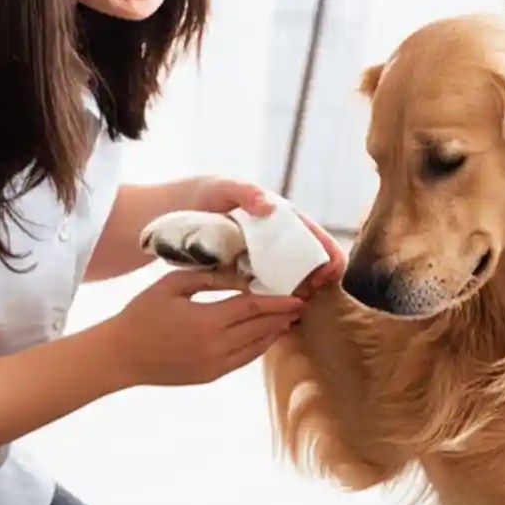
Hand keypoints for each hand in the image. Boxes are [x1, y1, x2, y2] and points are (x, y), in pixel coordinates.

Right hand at [110, 269, 304, 386]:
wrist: (120, 355)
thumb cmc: (141, 314)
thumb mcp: (171, 285)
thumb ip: (208, 278)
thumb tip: (239, 277)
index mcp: (206, 321)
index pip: (253, 308)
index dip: (277, 302)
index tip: (297, 297)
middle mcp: (215, 346)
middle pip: (259, 329)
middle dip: (282, 317)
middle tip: (301, 306)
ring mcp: (214, 365)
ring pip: (255, 348)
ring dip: (273, 334)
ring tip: (288, 321)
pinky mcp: (209, 376)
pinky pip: (242, 360)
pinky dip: (257, 348)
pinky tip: (264, 337)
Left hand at [186, 177, 346, 298]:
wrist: (173, 210)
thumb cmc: (204, 193)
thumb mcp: (224, 188)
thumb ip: (247, 193)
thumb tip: (270, 206)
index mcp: (279, 217)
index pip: (314, 235)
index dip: (328, 253)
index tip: (332, 269)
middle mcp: (275, 239)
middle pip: (306, 261)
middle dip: (317, 279)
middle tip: (314, 295)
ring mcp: (260, 258)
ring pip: (288, 279)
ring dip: (297, 294)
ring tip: (299, 309)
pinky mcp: (243, 273)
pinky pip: (264, 289)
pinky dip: (273, 302)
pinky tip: (275, 316)